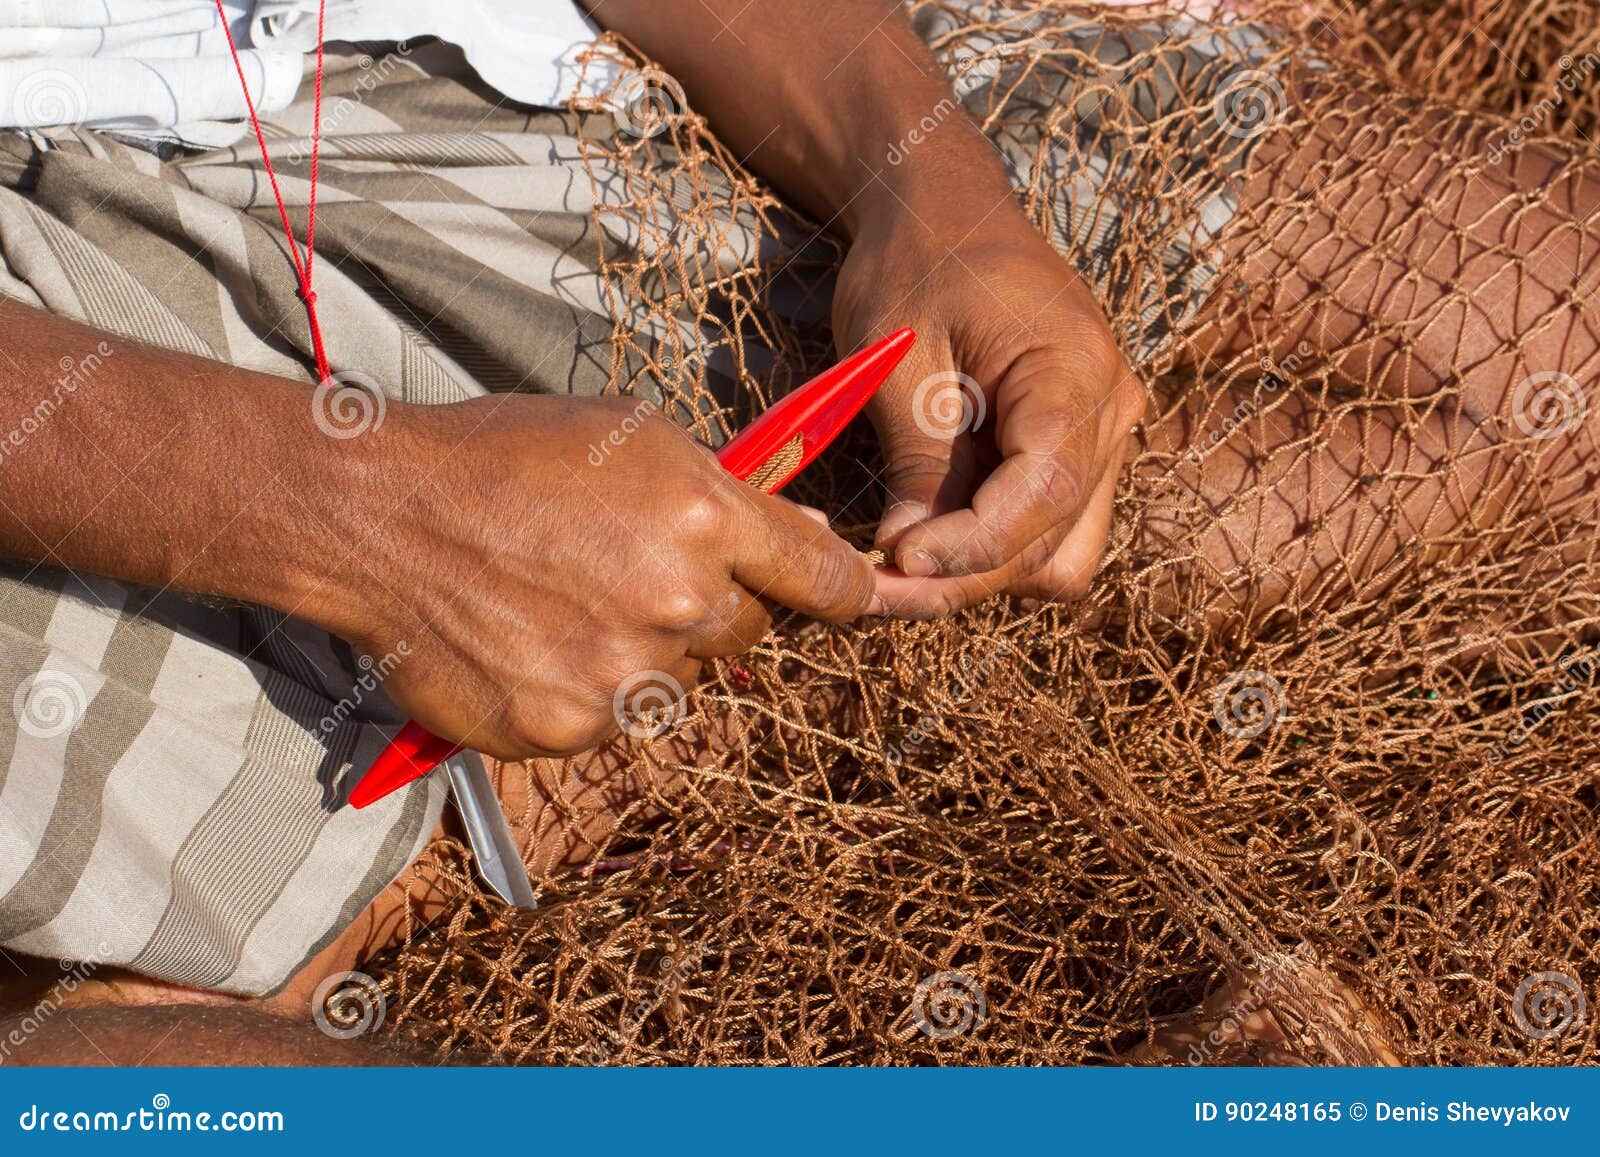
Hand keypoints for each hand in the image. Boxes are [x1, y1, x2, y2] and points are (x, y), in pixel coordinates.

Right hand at [316, 394, 876, 759]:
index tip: (853, 599)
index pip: (822, 579)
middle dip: (710, 609)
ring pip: (676, 682)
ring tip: (563, 604)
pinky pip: (609, 722)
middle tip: (636, 576)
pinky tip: (529, 643)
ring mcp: (618, 675)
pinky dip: (580, 692)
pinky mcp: (565, 729)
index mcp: (701, 518)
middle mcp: (675, 602)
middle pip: (747, 633)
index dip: (845, 593)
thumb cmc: (503, 457)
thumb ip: (721, 493)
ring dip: (641, 654)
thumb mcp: (629, 436)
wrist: (380, 515)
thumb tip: (806, 540)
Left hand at [834, 212, 1146, 617]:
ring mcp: (1103, 432)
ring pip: (1059, 554)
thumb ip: (917, 459)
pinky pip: (1050, 529)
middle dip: (965, 575)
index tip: (897, 560)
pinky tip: (929, 536)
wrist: (944, 209)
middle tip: (875, 585)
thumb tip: (911, 555)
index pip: (1045, 493)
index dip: (973, 546)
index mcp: (1073, 369)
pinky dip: (993, 548)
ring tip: (899, 567)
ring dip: (982, 574)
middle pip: (1054, 541)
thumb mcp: (898, 357)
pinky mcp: (1076, 448)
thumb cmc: (916, 262)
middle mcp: (1109, 408)